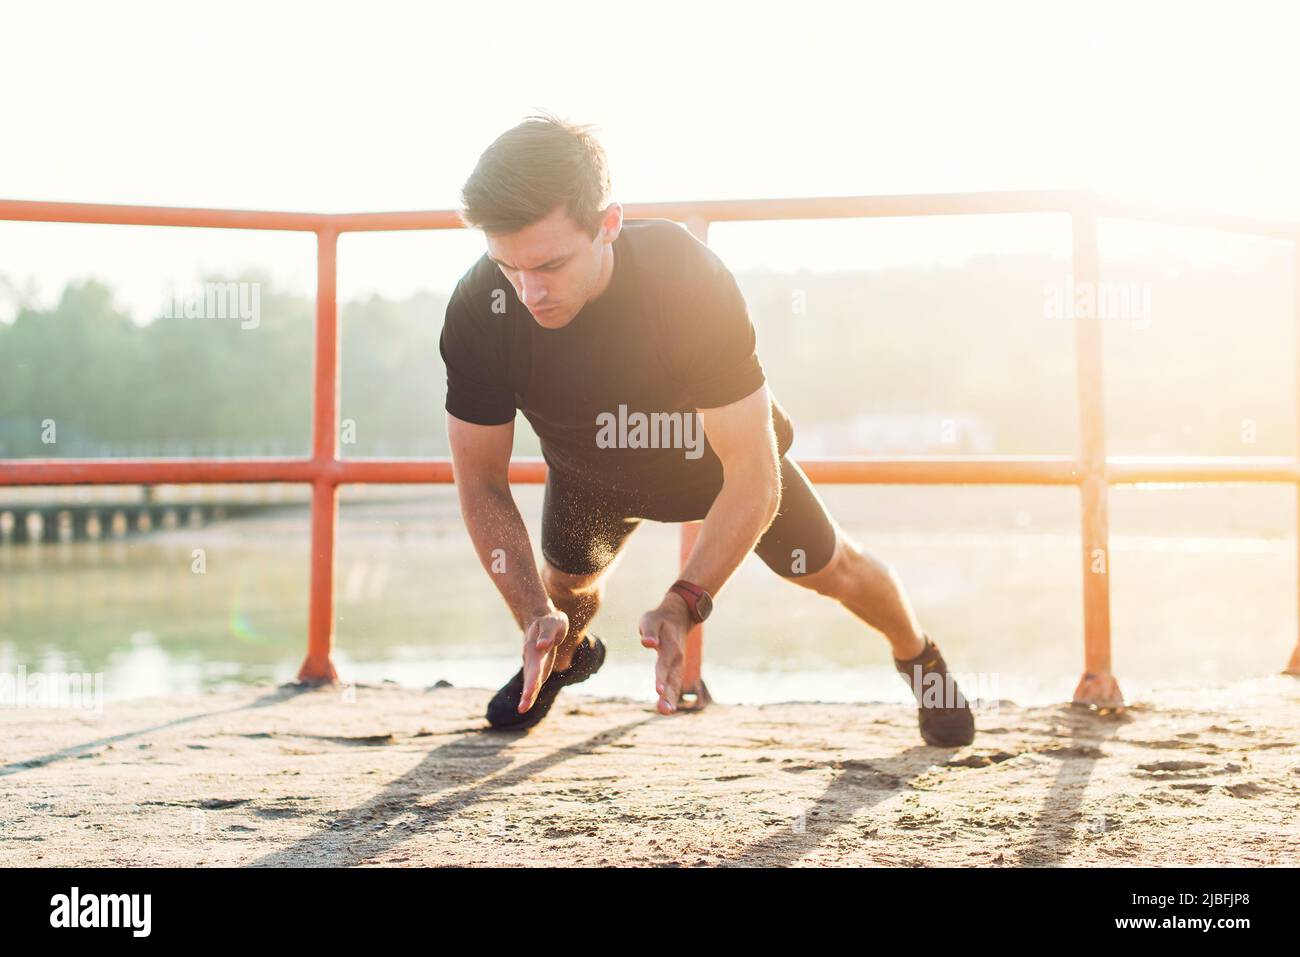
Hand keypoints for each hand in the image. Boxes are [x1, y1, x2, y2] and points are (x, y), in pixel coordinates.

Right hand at [519, 606, 569, 713]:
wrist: (541, 619)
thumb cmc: (550, 620)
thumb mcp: (553, 623)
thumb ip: (548, 634)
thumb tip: (543, 645)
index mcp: (534, 647)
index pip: (534, 665)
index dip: (533, 679)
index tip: (530, 691)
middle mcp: (532, 657)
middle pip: (530, 676)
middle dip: (527, 692)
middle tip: (522, 708)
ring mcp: (534, 663)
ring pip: (530, 681)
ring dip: (527, 695)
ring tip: (522, 709)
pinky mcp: (538, 667)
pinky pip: (534, 681)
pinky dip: (531, 692)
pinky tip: (527, 703)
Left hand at [638, 592, 692, 714]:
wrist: (679, 616)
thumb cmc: (659, 619)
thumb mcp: (651, 620)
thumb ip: (649, 632)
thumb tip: (648, 643)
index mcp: (669, 646)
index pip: (664, 664)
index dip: (661, 677)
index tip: (658, 690)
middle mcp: (676, 658)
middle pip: (671, 679)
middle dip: (668, 695)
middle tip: (664, 710)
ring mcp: (678, 664)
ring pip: (675, 684)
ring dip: (671, 699)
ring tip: (665, 712)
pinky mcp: (676, 668)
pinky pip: (675, 684)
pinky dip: (672, 696)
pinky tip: (667, 709)